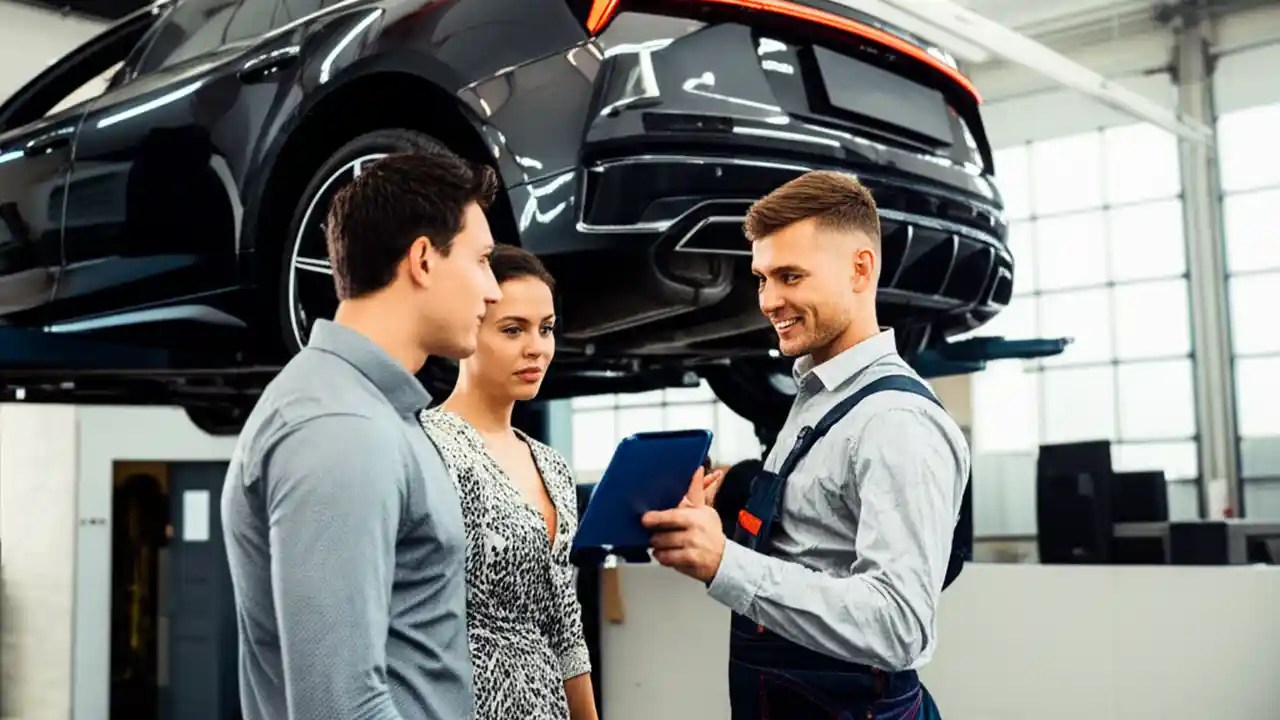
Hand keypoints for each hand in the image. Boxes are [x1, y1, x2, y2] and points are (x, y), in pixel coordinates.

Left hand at [641, 467, 726, 583]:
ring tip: (664, 543)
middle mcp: (695, 532)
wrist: (725, 558)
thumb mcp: (705, 510)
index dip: (656, 518)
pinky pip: (666, 559)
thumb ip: (696, 491)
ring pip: (662, 547)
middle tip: (654, 533)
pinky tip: (667, 553)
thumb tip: (697, 470)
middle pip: (663, 534)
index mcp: (696, 516)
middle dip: (655, 535)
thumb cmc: (711, 532)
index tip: (645, 519)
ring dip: (658, 546)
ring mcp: (692, 548)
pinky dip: (663, 557)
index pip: (673, 516)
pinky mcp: (689, 562)